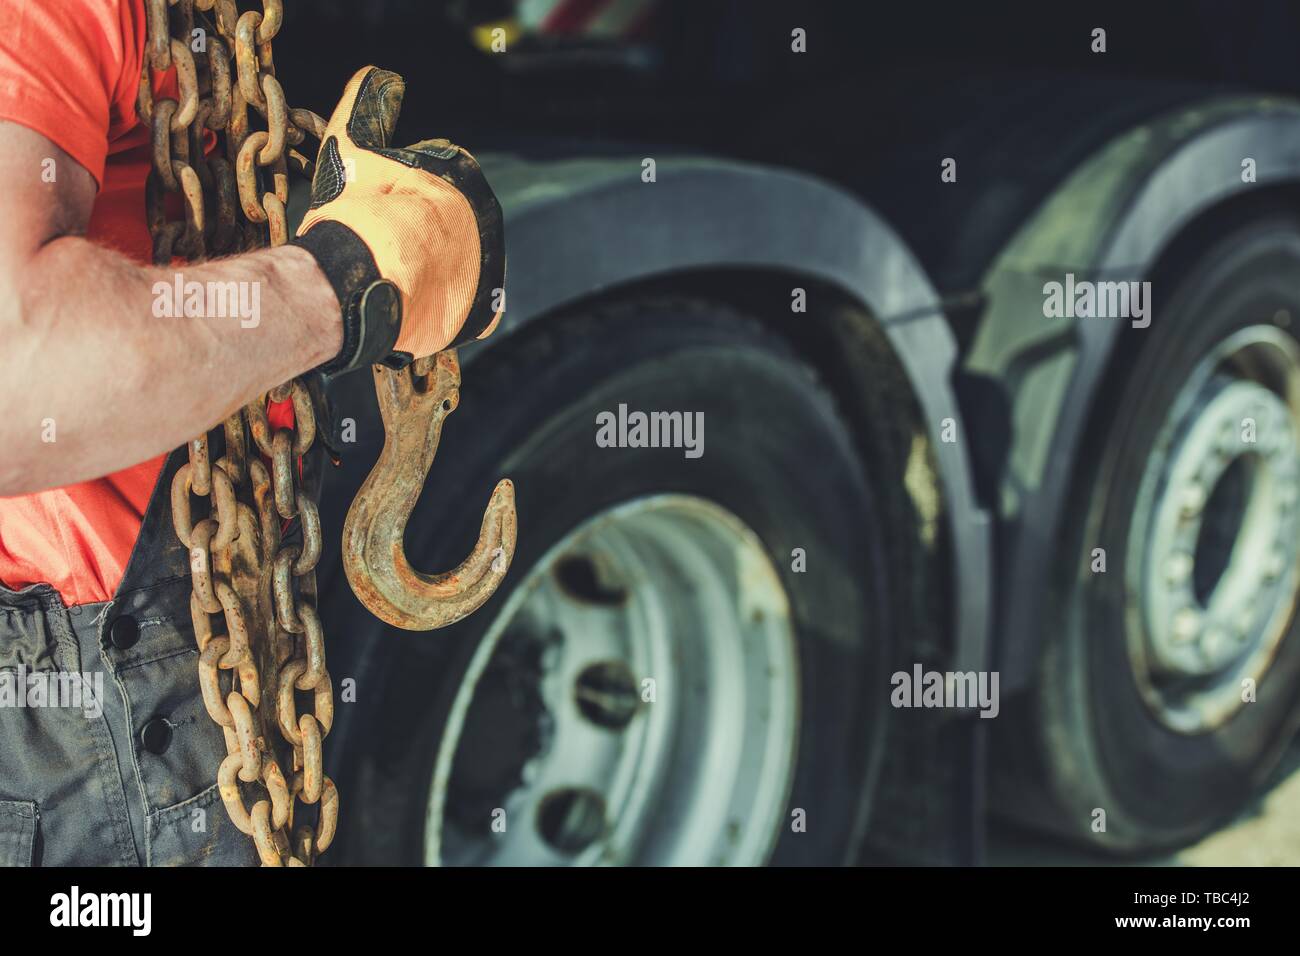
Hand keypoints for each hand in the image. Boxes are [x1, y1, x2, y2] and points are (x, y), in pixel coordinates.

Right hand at [294, 66, 504, 373]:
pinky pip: (466, 307)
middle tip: (382, 245)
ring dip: (430, 268)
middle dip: (416, 231)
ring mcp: (489, 266)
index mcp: (463, 175)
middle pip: (445, 223)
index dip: (398, 193)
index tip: (378, 208)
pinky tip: (416, 302)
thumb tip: (373, 73)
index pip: (432, 177)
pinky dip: (444, 306)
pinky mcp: (485, 309)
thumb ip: (362, 105)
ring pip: (454, 264)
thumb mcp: (353, 144)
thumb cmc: (359, 210)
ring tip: (394, 276)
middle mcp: (486, 219)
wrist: (369, 277)